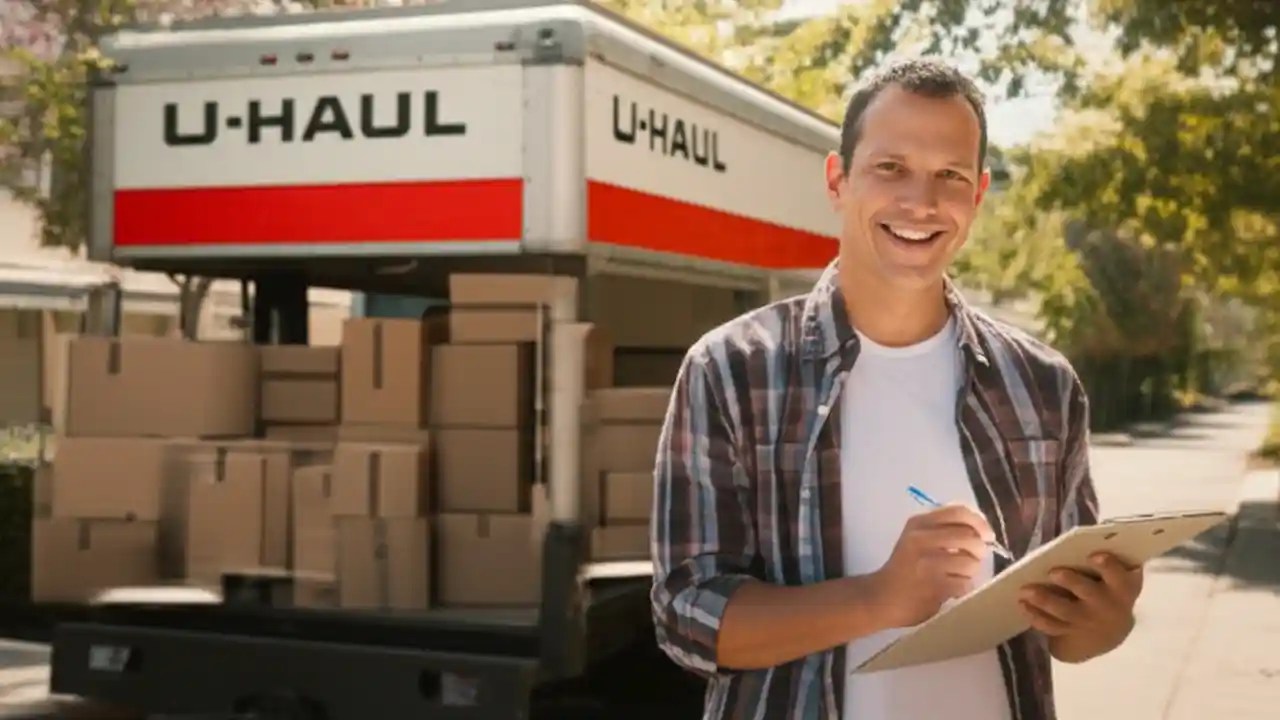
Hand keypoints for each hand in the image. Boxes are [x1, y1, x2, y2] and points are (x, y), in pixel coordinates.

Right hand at [871, 504, 996, 627]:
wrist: (881, 597)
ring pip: (971, 563)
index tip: (986, 535)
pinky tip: (951, 590)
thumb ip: (944, 528)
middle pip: (970, 537)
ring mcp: (926, 563)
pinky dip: (963, 589)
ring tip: (957, 576)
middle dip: (978, 551)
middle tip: (972, 559)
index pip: (959, 512)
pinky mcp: (933, 587)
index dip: (979, 522)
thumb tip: (982, 529)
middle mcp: (921, 539)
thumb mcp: (917, 538)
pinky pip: (965, 584)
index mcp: (918, 523)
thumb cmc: (905, 567)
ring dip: (970, 573)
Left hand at [1018, 552, 1143, 661]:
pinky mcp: (1069, 631)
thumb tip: (1084, 539)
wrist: (1111, 629)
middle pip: (1088, 593)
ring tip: (1025, 590)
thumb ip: (1107, 563)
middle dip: (1071, 582)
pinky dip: (1035, 615)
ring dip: (1044, 600)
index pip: (1119, 576)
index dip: (1108, 567)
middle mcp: (1106, 606)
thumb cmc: (1110, 588)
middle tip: (1053, 572)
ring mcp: (1087, 621)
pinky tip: (1022, 604)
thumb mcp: (1117, 577)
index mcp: (1122, 588)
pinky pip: (1051, 625)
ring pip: (1065, 611)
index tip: (1093, 556)